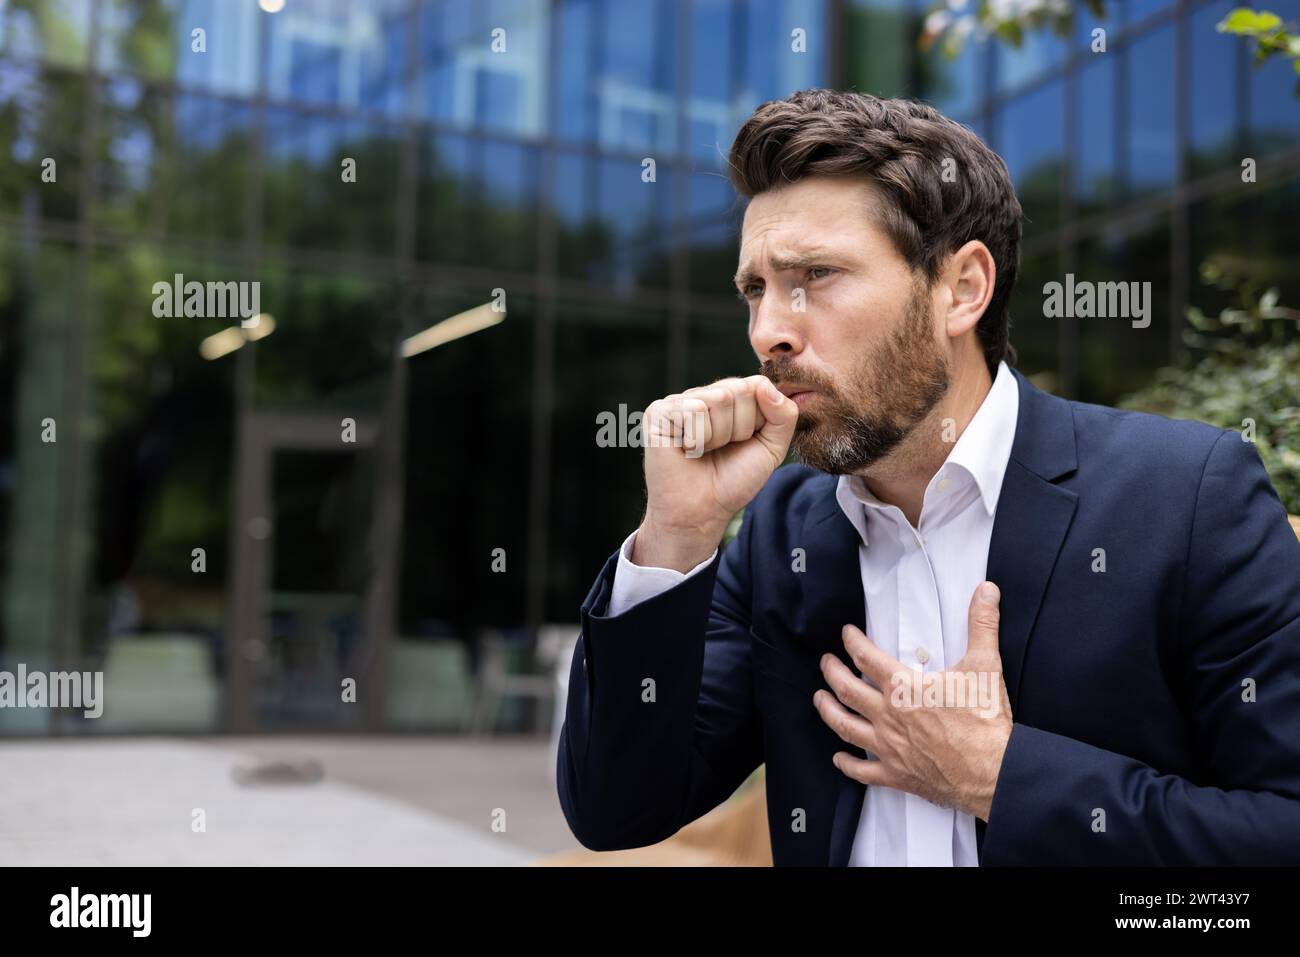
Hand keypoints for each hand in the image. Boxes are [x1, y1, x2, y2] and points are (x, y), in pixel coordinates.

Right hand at [634, 376, 797, 571]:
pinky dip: (695, 439)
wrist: (701, 512)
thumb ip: (784, 415)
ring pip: (717, 399)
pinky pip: (692, 410)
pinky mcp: (658, 412)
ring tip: (702, 451)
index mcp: (730, 398)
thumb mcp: (771, 448)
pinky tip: (685, 450)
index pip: (757, 385)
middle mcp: (704, 394)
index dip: (757, 420)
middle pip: (737, 391)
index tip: (743, 443)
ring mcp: (680, 401)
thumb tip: (766, 385)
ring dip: (716, 436)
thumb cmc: (733, 480)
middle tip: (720, 450)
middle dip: (737, 429)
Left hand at [813, 581, 1012, 820]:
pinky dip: (848, 765)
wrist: (994, 772)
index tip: (846, 634)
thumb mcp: (985, 666)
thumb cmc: (985, 723)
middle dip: (832, 672)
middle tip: (825, 663)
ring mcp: (889, 747)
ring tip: (819, 700)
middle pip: (847, 690)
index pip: (867, 657)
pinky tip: (839, 758)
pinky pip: (864, 771)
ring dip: (828, 711)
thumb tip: (986, 591)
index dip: (853, 642)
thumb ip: (982, 625)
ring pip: (845, 727)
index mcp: (904, 688)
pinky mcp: (897, 774)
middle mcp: (889, 716)